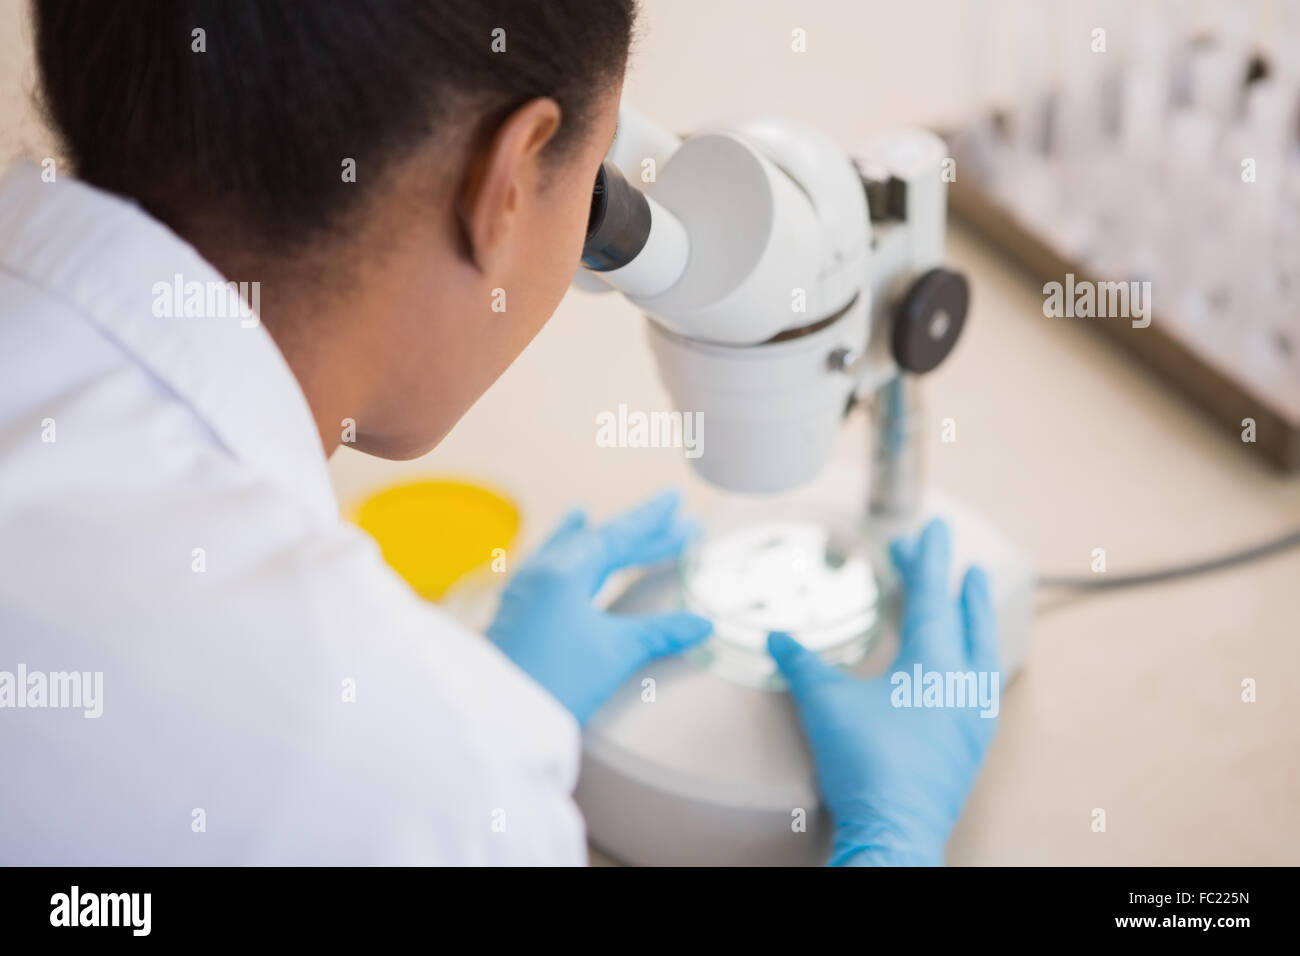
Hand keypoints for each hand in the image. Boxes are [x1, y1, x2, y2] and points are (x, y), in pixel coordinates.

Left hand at [488, 489, 713, 724]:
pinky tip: (551, 559)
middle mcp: (543, 572)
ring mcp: (525, 591)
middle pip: (597, 542)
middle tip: (672, 519)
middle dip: (636, 533)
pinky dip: (556, 558)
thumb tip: (703, 624)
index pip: (619, 536)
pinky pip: (544, 570)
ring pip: (565, 553)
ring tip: (586, 513)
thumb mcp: (616, 653)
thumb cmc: (557, 680)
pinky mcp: (516, 613)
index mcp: (567, 572)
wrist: (498, 718)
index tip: (674, 501)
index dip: (651, 520)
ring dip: (587, 538)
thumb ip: (660, 632)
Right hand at [768, 519, 998, 865]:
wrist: (896, 831)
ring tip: (972, 595)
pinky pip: (984, 684)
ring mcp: (974, 715)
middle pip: (963, 618)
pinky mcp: (972, 744)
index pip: (932, 597)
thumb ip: (802, 665)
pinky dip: (976, 659)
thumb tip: (776, 637)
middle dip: (951, 582)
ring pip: (984, 651)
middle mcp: (965, 683)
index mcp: (935, 663)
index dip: (929, 560)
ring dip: (975, 618)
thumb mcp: (825, 704)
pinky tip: (967, 665)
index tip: (935, 528)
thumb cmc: (865, 762)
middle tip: (943, 554)